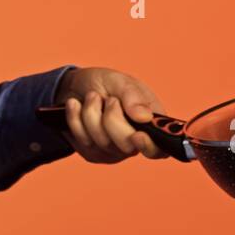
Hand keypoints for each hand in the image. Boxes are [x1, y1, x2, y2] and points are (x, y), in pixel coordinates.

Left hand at [52, 66, 171, 161]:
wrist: (75, 86)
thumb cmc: (104, 83)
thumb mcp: (120, 81)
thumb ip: (134, 96)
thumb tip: (145, 117)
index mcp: (150, 124)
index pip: (158, 149)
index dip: (149, 146)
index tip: (137, 135)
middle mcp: (134, 142)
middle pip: (126, 147)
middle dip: (111, 119)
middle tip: (109, 99)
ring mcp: (112, 151)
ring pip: (101, 142)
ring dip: (91, 113)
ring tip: (92, 97)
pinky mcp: (92, 153)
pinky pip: (82, 141)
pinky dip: (75, 118)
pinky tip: (76, 106)